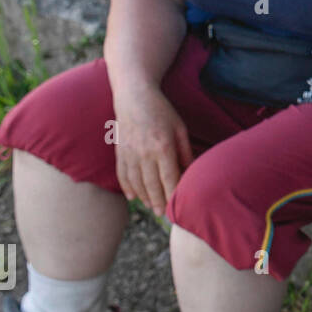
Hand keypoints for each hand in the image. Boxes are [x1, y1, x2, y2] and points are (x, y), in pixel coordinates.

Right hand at [112, 89, 193, 215]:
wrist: (134, 96)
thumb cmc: (162, 111)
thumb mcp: (180, 129)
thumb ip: (185, 152)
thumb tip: (191, 172)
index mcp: (163, 147)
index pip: (169, 178)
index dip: (173, 195)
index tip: (178, 207)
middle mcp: (144, 152)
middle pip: (152, 184)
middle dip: (159, 201)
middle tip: (164, 214)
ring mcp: (129, 153)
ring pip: (137, 182)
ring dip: (144, 197)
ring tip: (152, 208)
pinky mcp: (119, 151)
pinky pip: (122, 174)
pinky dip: (127, 187)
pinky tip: (133, 197)